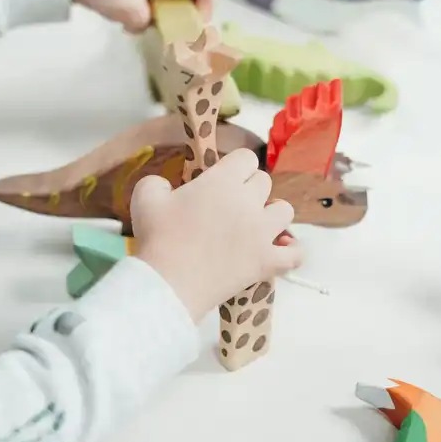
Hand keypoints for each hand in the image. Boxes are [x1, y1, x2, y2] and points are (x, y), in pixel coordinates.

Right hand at [130, 149, 302, 322]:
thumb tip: (166, 186)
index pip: (245, 158)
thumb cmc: (158, 238)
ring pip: (285, 211)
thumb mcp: (145, 197)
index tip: (222, 179)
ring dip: (272, 214)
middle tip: (230, 206)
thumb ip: (157, 182)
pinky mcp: (267, 261)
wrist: (169, 283)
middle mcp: (249, 202)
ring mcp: (262, 233)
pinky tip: (280, 250)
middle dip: (249, 189)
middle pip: (264, 182)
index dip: (235, 167)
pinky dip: (291, 251)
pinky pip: (295, 253)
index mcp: (223, 181)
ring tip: (256, 225)